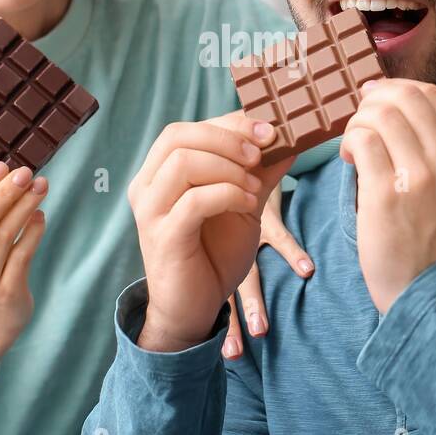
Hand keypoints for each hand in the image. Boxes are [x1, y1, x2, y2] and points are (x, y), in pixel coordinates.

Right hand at [0, 162, 47, 379]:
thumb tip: (5, 175)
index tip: (1, 167)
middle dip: (5, 193)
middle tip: (26, 172)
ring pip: (4, 236)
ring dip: (25, 206)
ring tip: (40, 186)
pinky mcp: (8, 293)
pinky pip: (23, 254)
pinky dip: (33, 230)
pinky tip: (40, 215)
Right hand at [128, 113, 292, 351]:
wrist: (193, 310)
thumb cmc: (213, 255)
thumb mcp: (242, 205)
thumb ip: (260, 174)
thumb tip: (288, 139)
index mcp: (159, 173)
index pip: (188, 129)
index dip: (229, 124)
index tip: (269, 131)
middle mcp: (147, 186)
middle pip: (178, 136)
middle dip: (227, 137)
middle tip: (261, 152)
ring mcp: (151, 211)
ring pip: (182, 162)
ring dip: (228, 168)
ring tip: (254, 187)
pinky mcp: (164, 237)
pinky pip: (193, 201)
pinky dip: (227, 194)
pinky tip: (248, 205)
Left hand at [223, 182, 315, 359]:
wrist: (251, 156)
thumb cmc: (243, 189)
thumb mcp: (240, 220)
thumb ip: (246, 245)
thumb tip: (259, 280)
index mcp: (217, 250)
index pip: (214, 289)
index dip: (221, 321)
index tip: (226, 356)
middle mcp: (227, 247)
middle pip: (227, 292)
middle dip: (231, 322)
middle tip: (232, 354)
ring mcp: (246, 233)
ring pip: (249, 271)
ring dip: (254, 301)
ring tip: (258, 331)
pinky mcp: (266, 215)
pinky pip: (280, 235)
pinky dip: (293, 252)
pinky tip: (306, 271)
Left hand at [340, 79, 435, 314]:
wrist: (422, 285)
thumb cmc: (427, 232)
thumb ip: (429, 143)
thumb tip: (386, 97)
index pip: (428, 94)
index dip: (394, 89)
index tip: (374, 102)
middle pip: (402, 97)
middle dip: (371, 103)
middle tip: (359, 126)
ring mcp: (419, 175)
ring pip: (379, 115)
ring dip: (356, 124)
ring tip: (353, 148)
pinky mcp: (387, 192)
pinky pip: (362, 141)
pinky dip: (348, 143)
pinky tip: (348, 161)